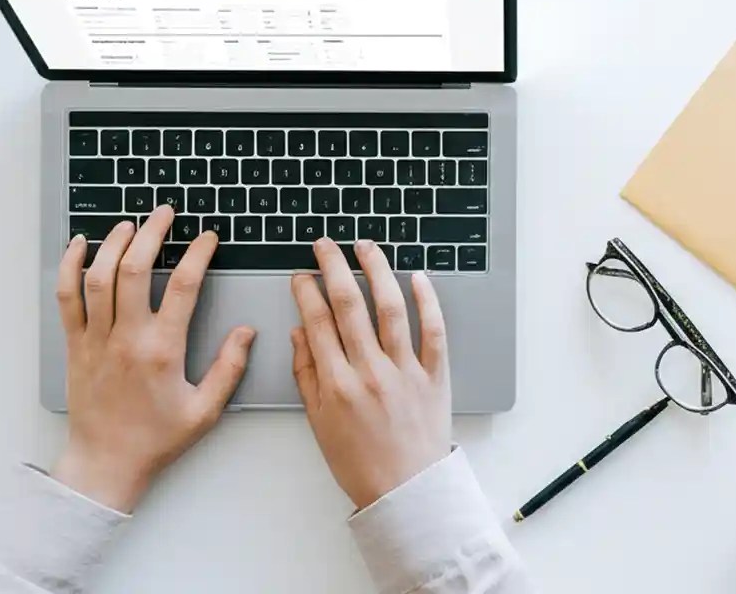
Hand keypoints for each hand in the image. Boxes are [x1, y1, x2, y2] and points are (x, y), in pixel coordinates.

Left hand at [52, 205, 254, 511]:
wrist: (106, 463)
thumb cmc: (155, 440)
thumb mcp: (206, 409)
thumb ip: (229, 367)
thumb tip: (246, 332)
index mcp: (163, 350)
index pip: (183, 286)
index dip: (199, 254)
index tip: (208, 238)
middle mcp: (127, 338)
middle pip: (134, 269)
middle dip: (151, 233)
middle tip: (165, 213)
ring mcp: (96, 339)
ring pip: (98, 277)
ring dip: (114, 243)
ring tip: (130, 224)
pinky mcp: (75, 345)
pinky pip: (67, 297)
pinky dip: (70, 266)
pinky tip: (80, 246)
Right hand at [291, 238, 450, 508]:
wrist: (406, 491)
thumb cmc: (360, 461)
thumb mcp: (319, 421)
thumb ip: (307, 374)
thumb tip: (300, 332)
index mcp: (337, 384)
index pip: (317, 322)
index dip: (307, 291)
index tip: (301, 274)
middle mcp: (370, 371)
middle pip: (350, 306)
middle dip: (334, 267)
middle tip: (325, 245)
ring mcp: (406, 371)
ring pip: (391, 308)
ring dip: (377, 271)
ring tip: (366, 246)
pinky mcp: (435, 376)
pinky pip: (434, 331)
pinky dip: (427, 301)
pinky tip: (417, 276)